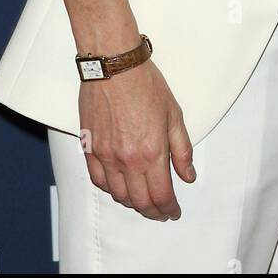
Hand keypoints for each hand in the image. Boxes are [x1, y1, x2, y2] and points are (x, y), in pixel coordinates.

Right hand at [79, 59, 195, 219]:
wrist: (114, 65)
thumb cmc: (145, 85)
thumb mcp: (174, 115)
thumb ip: (182, 150)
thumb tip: (187, 176)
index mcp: (152, 152)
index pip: (161, 195)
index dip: (169, 209)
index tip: (173, 212)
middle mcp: (127, 160)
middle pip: (140, 201)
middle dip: (153, 211)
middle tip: (161, 212)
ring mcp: (106, 156)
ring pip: (118, 195)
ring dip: (132, 203)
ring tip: (143, 200)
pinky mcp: (90, 149)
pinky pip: (98, 180)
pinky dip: (110, 190)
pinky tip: (119, 187)